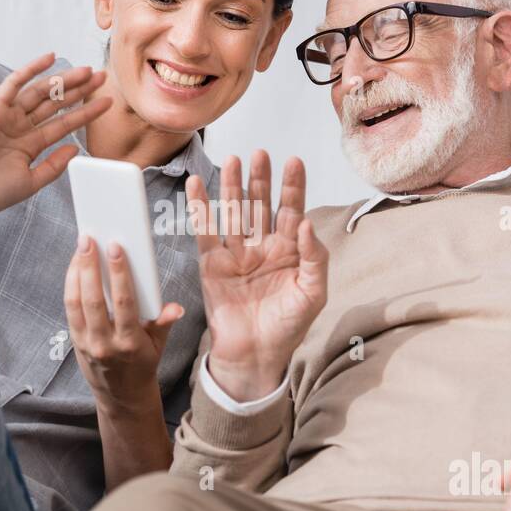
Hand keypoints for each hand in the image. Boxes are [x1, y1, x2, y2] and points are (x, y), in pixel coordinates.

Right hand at [0, 52, 110, 218]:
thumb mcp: (32, 181)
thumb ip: (54, 165)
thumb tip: (75, 148)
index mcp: (31, 144)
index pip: (65, 124)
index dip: (86, 112)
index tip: (107, 102)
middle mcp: (21, 127)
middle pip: (56, 103)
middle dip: (80, 90)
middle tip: (101, 77)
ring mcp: (8, 115)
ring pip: (41, 92)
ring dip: (63, 80)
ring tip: (86, 71)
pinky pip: (14, 83)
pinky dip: (31, 69)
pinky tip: (50, 58)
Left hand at [65, 236, 183, 413]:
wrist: (122, 396)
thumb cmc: (143, 363)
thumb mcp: (159, 345)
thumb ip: (164, 323)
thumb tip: (175, 308)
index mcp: (131, 343)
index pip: (124, 303)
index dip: (118, 273)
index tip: (116, 248)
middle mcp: (105, 344)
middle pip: (93, 300)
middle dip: (90, 267)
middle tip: (89, 240)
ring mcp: (87, 343)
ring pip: (76, 302)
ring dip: (76, 272)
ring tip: (81, 247)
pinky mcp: (75, 340)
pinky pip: (70, 309)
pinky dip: (71, 285)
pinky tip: (75, 267)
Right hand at [189, 151, 327, 400]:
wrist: (256, 356)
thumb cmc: (288, 327)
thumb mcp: (313, 293)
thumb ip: (315, 257)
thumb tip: (308, 222)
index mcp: (289, 251)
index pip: (292, 210)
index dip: (292, 187)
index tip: (294, 162)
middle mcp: (262, 247)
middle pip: (260, 205)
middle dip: (261, 179)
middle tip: (260, 154)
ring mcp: (236, 254)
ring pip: (233, 212)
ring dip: (231, 186)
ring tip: (232, 160)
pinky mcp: (212, 265)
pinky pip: (205, 232)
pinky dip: (199, 208)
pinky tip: (196, 185)